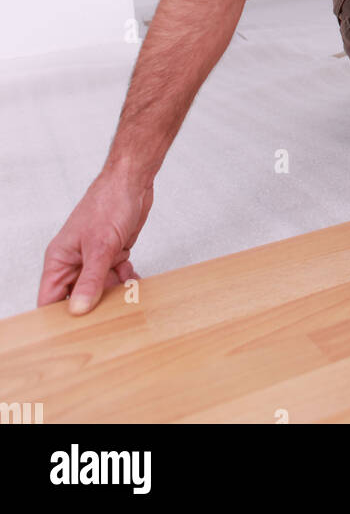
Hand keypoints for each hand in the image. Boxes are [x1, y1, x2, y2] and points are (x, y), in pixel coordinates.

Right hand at [38, 169, 152, 314]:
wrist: (133, 181)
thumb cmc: (109, 202)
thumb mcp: (100, 246)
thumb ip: (90, 280)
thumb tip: (78, 310)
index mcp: (60, 259)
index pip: (50, 299)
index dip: (59, 318)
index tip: (75, 334)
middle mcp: (74, 262)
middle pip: (77, 298)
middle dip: (94, 306)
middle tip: (110, 312)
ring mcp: (94, 259)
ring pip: (100, 290)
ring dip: (114, 292)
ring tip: (126, 287)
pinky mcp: (112, 255)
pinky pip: (115, 278)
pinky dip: (125, 280)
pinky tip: (133, 276)